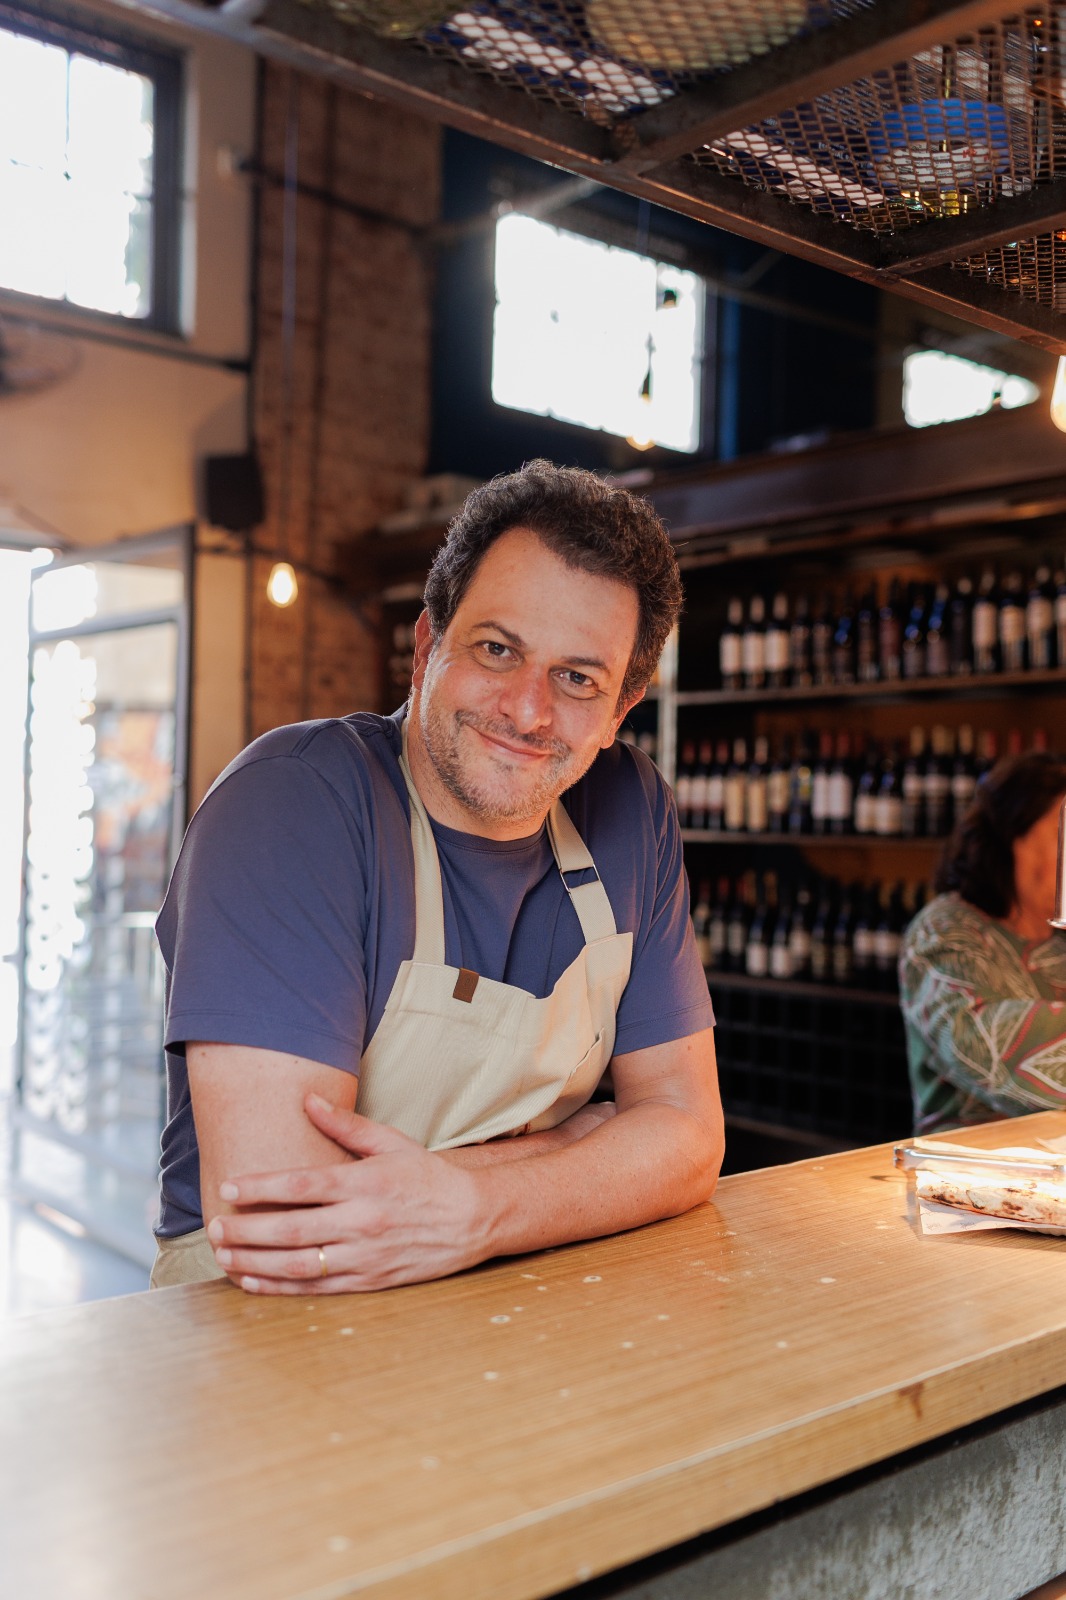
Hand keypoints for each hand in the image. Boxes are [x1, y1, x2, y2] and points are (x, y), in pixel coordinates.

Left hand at [206, 1094, 485, 1292]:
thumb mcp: (393, 1143)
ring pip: (298, 1265)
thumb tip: (307, 1101)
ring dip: (255, 1263)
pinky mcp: (370, 1281)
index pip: (301, 1186)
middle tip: (214, 1228)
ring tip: (224, 1256)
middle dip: (246, 1230)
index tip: (230, 1188)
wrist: (474, 1219)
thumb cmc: (428, 1177)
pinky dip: (280, 1288)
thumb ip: (347, 1126)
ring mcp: (365, 1256)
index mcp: (365, 1183)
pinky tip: (252, 1282)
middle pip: (291, 1229)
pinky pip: (316, 1289)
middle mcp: (362, 1221)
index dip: (261, 1188)